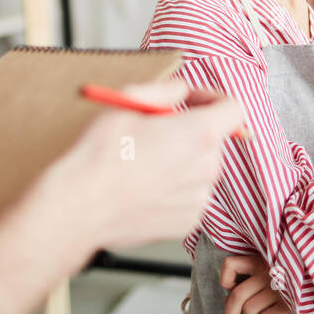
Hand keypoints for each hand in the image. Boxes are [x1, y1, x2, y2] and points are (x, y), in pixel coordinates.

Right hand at [47, 79, 245, 251]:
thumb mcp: (128, 101)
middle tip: (154, 132)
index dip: (212, 99)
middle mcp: (207, 169)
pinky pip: (188, 197)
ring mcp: (198, 200)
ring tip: (143, 164)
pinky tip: (142, 187)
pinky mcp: (185, 223)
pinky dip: (172, 190)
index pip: (233, 109)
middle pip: (213, 141)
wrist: (80, 206)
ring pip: (199, 171)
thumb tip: (180, 90)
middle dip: (189, 132)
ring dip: (180, 162)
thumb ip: (165, 90)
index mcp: (199, 134)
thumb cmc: (100, 155)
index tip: (192, 102)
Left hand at [221, 253, 293, 313]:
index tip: (231, 288)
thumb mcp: (277, 263)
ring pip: (249, 310)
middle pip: (237, 295)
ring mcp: (279, 288)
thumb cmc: (298, 273)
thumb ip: (258, 272)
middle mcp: (269, 271)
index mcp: (262, 258)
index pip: (230, 264)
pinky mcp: (289, 304)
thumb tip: (231, 293)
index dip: (225, 279)